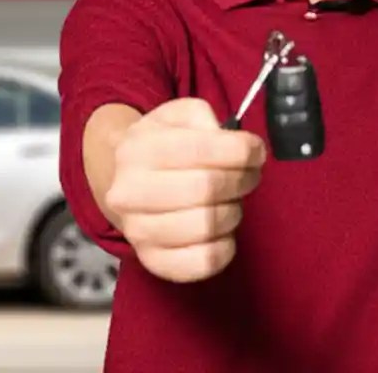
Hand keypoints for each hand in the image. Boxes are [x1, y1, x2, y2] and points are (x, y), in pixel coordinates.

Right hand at [104, 97, 266, 282]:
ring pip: (207, 226)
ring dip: (232, 212)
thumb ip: (201, 117)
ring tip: (229, 201)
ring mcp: (137, 231)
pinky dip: (225, 246)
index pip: (200, 149)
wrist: (123, 184)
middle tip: (248, 177)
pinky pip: (205, 261)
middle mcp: (128, 192)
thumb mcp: (174, 117)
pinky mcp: (154, 261)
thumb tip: (226, 138)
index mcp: (135, 151)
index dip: (241, 150)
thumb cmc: (160, 148)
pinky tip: (220, 230)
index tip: (254, 152)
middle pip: (206, 189)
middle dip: (241, 180)